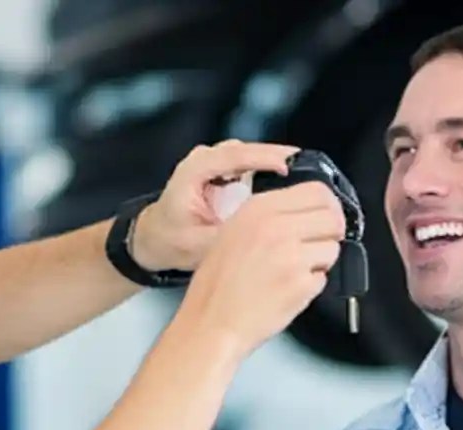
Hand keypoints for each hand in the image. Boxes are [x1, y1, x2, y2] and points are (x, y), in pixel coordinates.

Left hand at [128, 139, 299, 270]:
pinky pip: (251, 165)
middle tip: (309, 171)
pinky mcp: (223, 171)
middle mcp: (204, 160)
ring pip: (252, 156)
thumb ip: (228, 237)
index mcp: (194, 171)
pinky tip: (289, 183)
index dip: (264, 158)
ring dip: (276, 164)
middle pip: (248, 151)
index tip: (289, 164)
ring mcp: (214, 163)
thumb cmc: (169, 240)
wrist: (153, 239)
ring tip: (303, 177)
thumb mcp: (198, 246)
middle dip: (279, 158)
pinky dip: (270, 171)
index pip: (234, 156)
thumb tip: (260, 235)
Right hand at [173, 180, 345, 356]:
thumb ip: (270, 216)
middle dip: (329, 234)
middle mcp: (277, 227)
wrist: (210, 322)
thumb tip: (308, 214)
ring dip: (319, 262)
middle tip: (315, 248)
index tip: (326, 219)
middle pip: (332, 218)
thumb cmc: (217, 284)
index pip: (317, 191)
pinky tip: (286, 291)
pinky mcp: (301, 284)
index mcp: (259, 209)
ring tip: (292, 274)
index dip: (328, 207)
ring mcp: (291, 255)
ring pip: (332, 248)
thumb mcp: (234, 231)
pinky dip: (310, 286)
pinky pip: (323, 278)